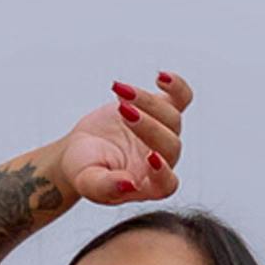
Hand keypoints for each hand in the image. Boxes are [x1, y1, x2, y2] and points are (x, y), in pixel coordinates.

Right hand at [52, 69, 190, 208]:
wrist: (83, 149)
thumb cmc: (85, 170)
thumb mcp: (88, 181)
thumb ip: (105, 187)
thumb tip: (128, 185)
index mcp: (148, 186)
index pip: (166, 184)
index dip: (163, 172)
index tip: (150, 158)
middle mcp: (162, 162)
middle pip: (170, 145)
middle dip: (148, 127)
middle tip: (123, 111)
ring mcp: (164, 136)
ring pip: (171, 118)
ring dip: (147, 102)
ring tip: (120, 93)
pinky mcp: (161, 112)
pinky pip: (181, 98)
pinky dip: (177, 86)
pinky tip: (160, 77)